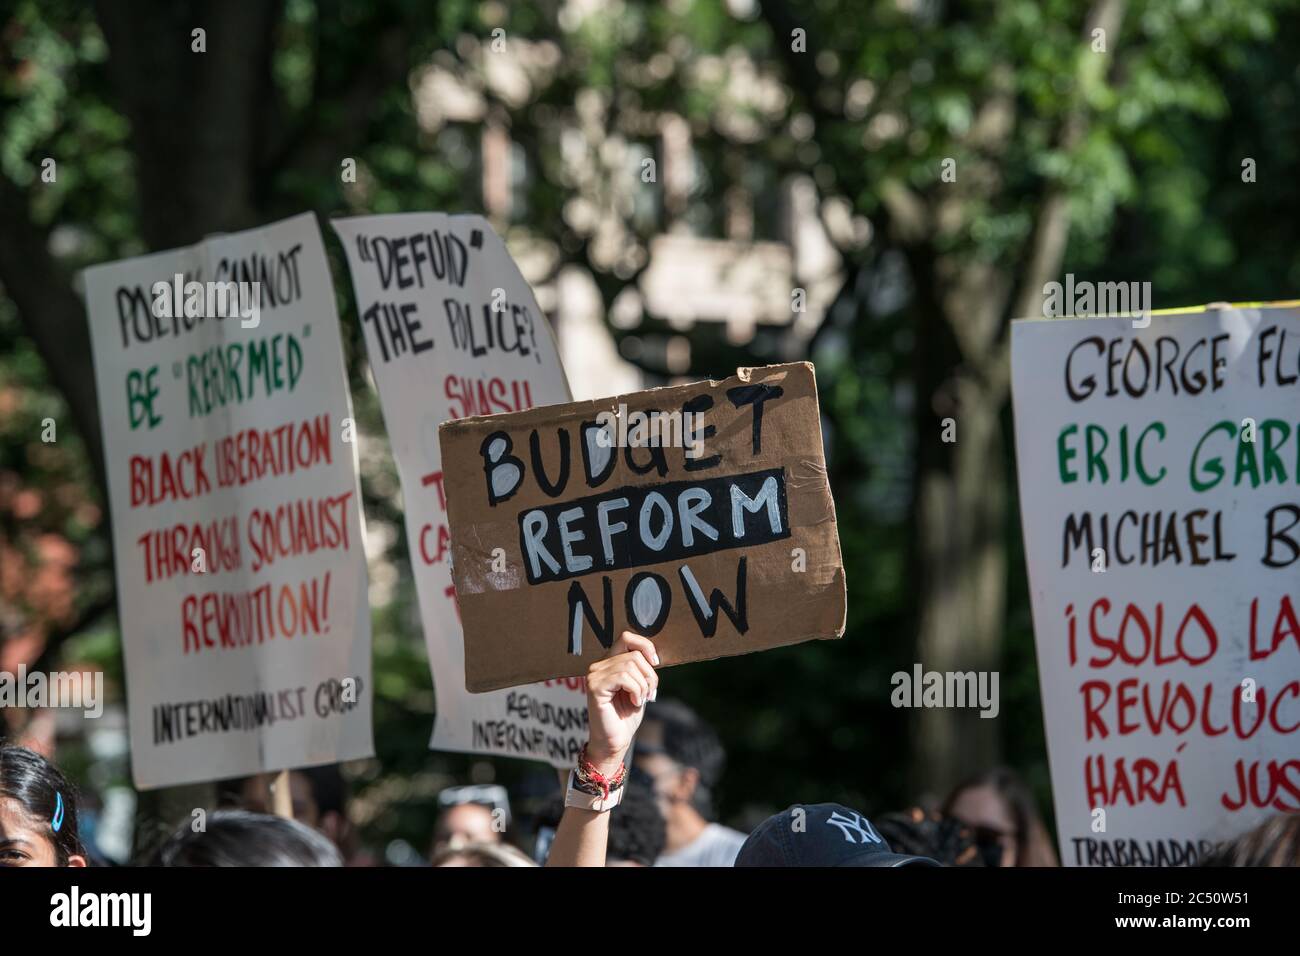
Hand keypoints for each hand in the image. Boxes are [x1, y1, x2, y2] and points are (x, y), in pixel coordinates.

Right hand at [585, 631, 658, 775]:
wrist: (615, 741)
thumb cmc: (627, 716)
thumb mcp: (639, 686)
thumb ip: (642, 668)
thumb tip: (654, 655)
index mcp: (609, 662)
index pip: (627, 636)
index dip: (645, 646)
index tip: (656, 662)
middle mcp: (599, 665)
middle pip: (634, 654)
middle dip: (649, 675)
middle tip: (650, 693)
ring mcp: (594, 675)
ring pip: (630, 665)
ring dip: (643, 685)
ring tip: (640, 700)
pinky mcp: (594, 686)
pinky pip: (623, 677)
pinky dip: (636, 690)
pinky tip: (634, 702)